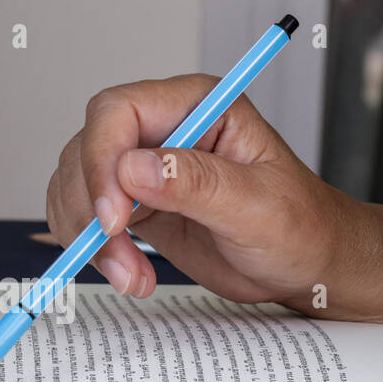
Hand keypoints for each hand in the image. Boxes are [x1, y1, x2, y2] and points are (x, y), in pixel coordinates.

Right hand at [45, 75, 377, 310]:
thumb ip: (198, 184)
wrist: (306, 264)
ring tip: (132, 275)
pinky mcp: (135, 204)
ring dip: (88, 237)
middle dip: (91, 209)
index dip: (103, 161)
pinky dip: (90, 249)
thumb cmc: (301, 227)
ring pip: (76, 185)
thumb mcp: (259, 207)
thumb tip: (134, 169)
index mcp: (198, 106)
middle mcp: (164, 129)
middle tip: (120, 257)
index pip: (119, 112)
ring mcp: (144, 167)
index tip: (114, 217)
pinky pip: (83, 215)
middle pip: (87, 149)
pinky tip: (128, 272)